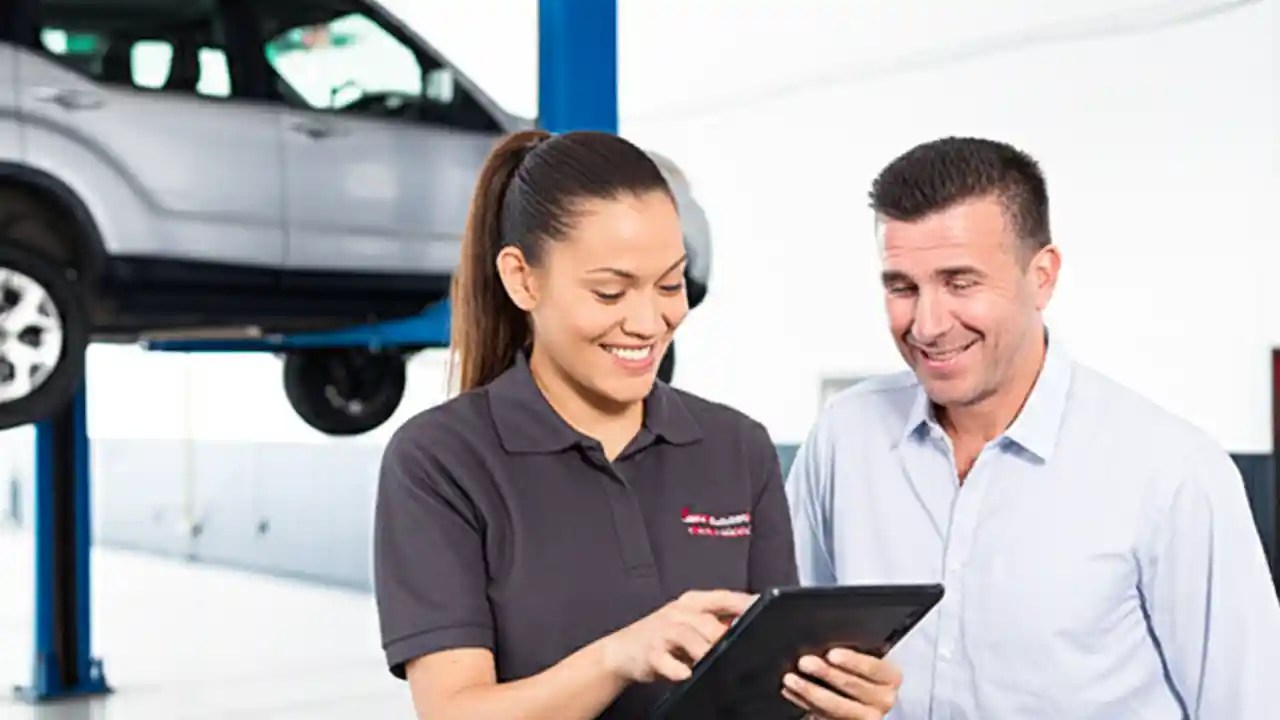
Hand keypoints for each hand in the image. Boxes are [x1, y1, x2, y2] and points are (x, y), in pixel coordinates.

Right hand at [598, 589, 756, 683]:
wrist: (622, 650)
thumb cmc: (663, 635)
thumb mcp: (690, 621)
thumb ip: (718, 620)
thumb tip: (754, 622)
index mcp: (692, 602)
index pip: (725, 598)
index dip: (746, 603)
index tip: (767, 610)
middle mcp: (678, 612)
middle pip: (708, 621)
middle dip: (725, 635)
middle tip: (744, 647)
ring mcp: (662, 632)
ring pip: (689, 638)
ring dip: (704, 651)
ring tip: (716, 661)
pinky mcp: (650, 653)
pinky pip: (666, 662)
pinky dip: (678, 669)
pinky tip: (686, 674)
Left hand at [781, 648, 901, 718]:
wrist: (863, 700)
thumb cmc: (860, 674)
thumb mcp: (863, 662)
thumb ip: (851, 656)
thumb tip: (823, 647)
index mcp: (890, 677)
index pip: (873, 668)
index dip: (852, 661)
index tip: (832, 654)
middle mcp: (884, 699)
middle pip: (853, 687)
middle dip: (826, 674)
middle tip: (805, 662)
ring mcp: (868, 717)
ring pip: (837, 707)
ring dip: (810, 692)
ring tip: (791, 680)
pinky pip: (825, 717)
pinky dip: (806, 704)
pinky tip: (793, 694)